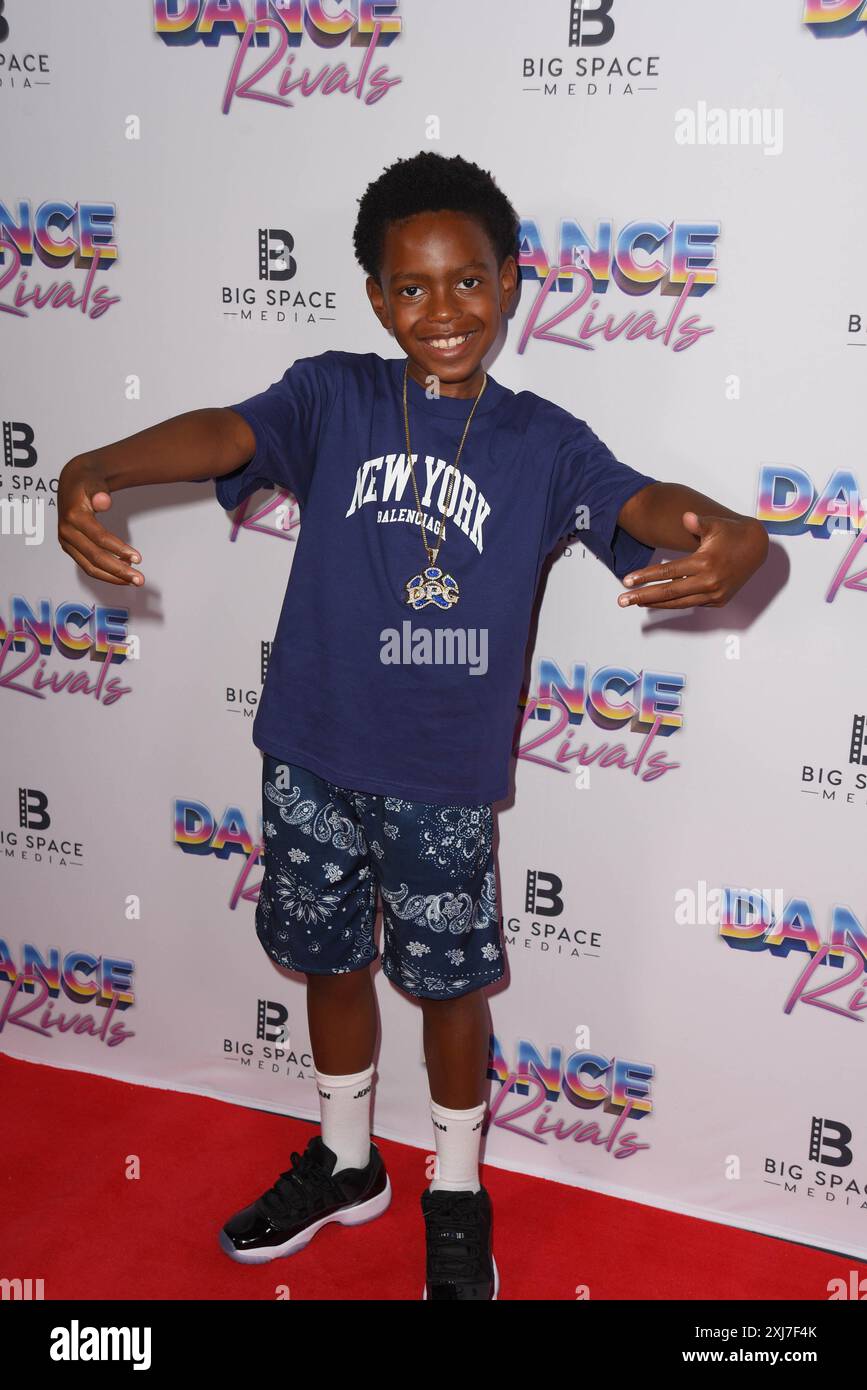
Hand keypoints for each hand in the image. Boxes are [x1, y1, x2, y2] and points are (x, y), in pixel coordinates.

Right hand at [57, 458, 143, 585]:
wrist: (72, 482)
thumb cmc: (87, 482)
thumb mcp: (94, 481)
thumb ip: (100, 492)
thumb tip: (104, 501)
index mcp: (73, 516)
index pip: (99, 538)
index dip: (119, 549)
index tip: (138, 558)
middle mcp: (66, 532)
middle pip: (94, 558)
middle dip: (118, 570)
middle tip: (139, 579)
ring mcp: (67, 542)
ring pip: (90, 567)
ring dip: (113, 577)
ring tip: (134, 580)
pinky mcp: (71, 548)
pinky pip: (88, 565)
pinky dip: (105, 573)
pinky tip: (123, 574)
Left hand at [617, 511, 767, 609]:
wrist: (756, 548)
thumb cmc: (730, 533)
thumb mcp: (715, 524)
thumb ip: (698, 522)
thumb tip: (686, 516)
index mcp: (705, 562)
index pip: (668, 571)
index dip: (645, 576)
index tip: (627, 580)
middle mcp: (709, 581)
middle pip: (668, 591)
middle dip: (643, 595)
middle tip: (622, 600)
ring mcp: (714, 594)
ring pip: (679, 602)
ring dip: (656, 603)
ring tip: (635, 602)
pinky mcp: (718, 600)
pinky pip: (691, 603)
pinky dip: (673, 603)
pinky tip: (658, 601)